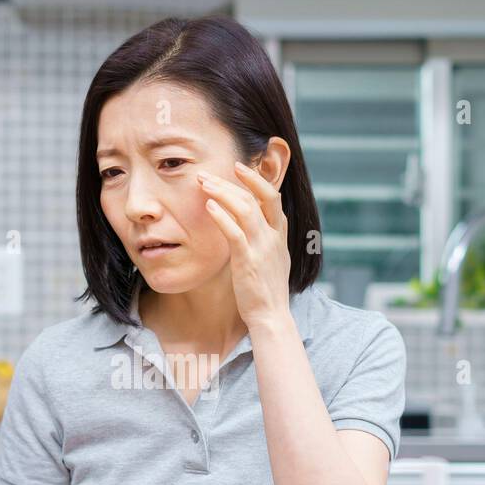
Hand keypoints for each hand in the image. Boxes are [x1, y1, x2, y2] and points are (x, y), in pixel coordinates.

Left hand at [198, 162, 292, 331]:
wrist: (271, 316)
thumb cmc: (267, 290)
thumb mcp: (272, 259)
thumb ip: (266, 239)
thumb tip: (253, 223)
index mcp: (280, 235)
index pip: (272, 197)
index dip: (256, 179)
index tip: (238, 168)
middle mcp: (274, 237)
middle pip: (257, 198)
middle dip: (232, 181)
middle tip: (207, 173)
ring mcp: (262, 248)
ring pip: (245, 209)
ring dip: (223, 193)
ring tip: (203, 184)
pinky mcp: (248, 261)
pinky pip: (235, 233)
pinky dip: (222, 217)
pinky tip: (209, 206)